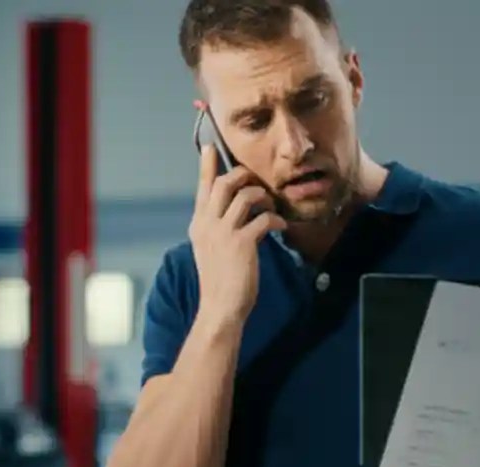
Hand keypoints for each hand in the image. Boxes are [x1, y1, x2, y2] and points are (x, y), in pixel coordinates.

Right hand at [188, 144, 286, 325]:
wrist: (220, 307)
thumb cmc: (219, 281)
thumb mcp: (210, 249)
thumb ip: (216, 228)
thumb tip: (232, 210)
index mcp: (199, 224)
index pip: (203, 188)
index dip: (207, 166)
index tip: (209, 147)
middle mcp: (207, 224)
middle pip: (224, 183)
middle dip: (244, 176)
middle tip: (258, 182)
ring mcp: (223, 233)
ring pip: (245, 195)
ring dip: (263, 197)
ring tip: (271, 206)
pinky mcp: (242, 243)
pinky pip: (263, 218)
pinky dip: (275, 219)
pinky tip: (280, 226)